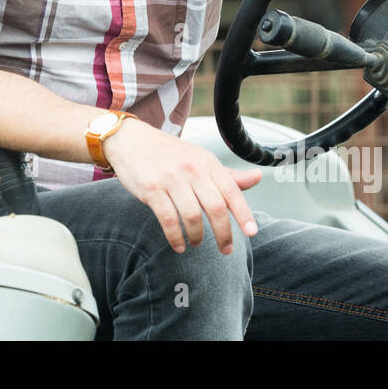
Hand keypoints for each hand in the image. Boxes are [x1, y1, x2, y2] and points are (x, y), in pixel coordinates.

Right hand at [103, 119, 260, 254]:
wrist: (130, 140)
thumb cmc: (168, 153)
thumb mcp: (200, 159)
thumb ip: (227, 175)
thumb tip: (257, 178)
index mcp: (207, 161)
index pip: (231, 190)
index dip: (244, 213)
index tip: (251, 232)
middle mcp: (191, 169)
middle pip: (215, 207)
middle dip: (223, 233)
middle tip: (225, 249)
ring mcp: (170, 179)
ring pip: (192, 216)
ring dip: (198, 236)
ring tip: (197, 243)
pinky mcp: (151, 189)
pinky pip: (168, 219)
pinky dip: (175, 237)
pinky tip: (179, 245)